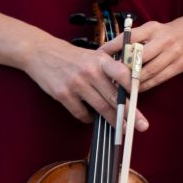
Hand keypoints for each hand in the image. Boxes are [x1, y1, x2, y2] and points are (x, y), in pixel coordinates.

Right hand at [25, 38, 149, 131]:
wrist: (41, 53)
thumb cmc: (72, 56)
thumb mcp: (93, 56)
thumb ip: (109, 70)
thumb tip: (127, 91)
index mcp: (101, 60)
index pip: (123, 74)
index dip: (134, 87)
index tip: (142, 100)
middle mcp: (90, 71)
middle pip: (114, 96)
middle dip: (130, 113)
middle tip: (142, 125)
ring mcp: (76, 84)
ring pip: (100, 108)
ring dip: (113, 121)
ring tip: (122, 129)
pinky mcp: (63, 95)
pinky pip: (81, 113)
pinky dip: (89, 119)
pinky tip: (92, 119)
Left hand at [98, 16, 182, 93]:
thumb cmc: (164, 33)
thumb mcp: (149, 29)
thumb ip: (131, 38)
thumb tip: (106, 52)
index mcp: (153, 28)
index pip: (130, 37)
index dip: (114, 46)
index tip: (100, 55)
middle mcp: (164, 40)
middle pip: (139, 58)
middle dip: (123, 69)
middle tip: (109, 76)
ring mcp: (174, 54)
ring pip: (148, 72)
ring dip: (133, 81)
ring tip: (120, 86)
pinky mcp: (179, 66)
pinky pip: (158, 80)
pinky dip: (145, 85)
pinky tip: (135, 87)